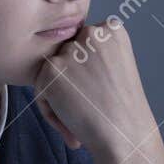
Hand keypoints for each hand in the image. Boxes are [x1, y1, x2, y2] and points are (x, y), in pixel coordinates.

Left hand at [33, 19, 163, 163]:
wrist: (124, 134)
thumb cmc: (121, 108)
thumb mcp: (115, 66)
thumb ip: (92, 54)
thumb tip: (62, 54)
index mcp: (111, 29)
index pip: (82, 43)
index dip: (85, 70)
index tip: (98, 89)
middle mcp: (91, 33)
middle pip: (65, 55)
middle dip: (70, 80)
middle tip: (89, 103)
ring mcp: (71, 50)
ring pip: (50, 71)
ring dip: (58, 94)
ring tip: (81, 112)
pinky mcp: (52, 69)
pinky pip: (40, 87)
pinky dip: (50, 108)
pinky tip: (72, 118)